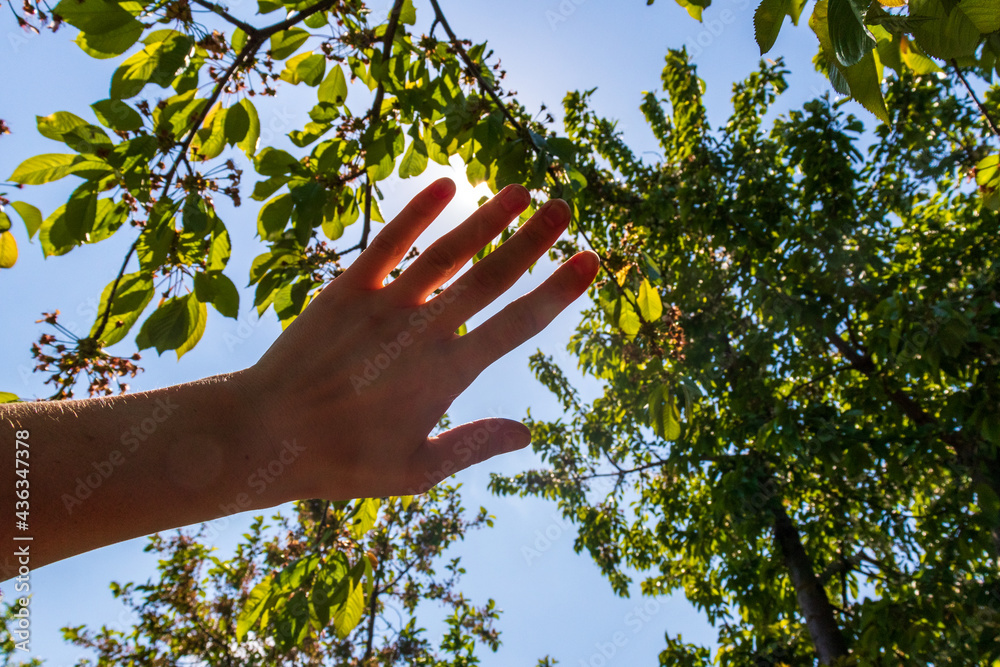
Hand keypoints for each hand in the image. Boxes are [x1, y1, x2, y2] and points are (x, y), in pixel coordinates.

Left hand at [234, 177, 598, 500]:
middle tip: (564, 208)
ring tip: (520, 190)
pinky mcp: (347, 289)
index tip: (588, 262)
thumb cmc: (342, 460)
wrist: (264, 434)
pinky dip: (416, 212)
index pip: (515, 325)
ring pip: (445, 253)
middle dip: (532, 242)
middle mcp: (422, 331)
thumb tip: (528, 432)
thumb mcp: (415, 469)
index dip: (556, 292)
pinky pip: (388, 242)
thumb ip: (474, 444)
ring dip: (485, 220)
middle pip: (489, 278)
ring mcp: (384, 304)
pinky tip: (445, 183)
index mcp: (446, 373)